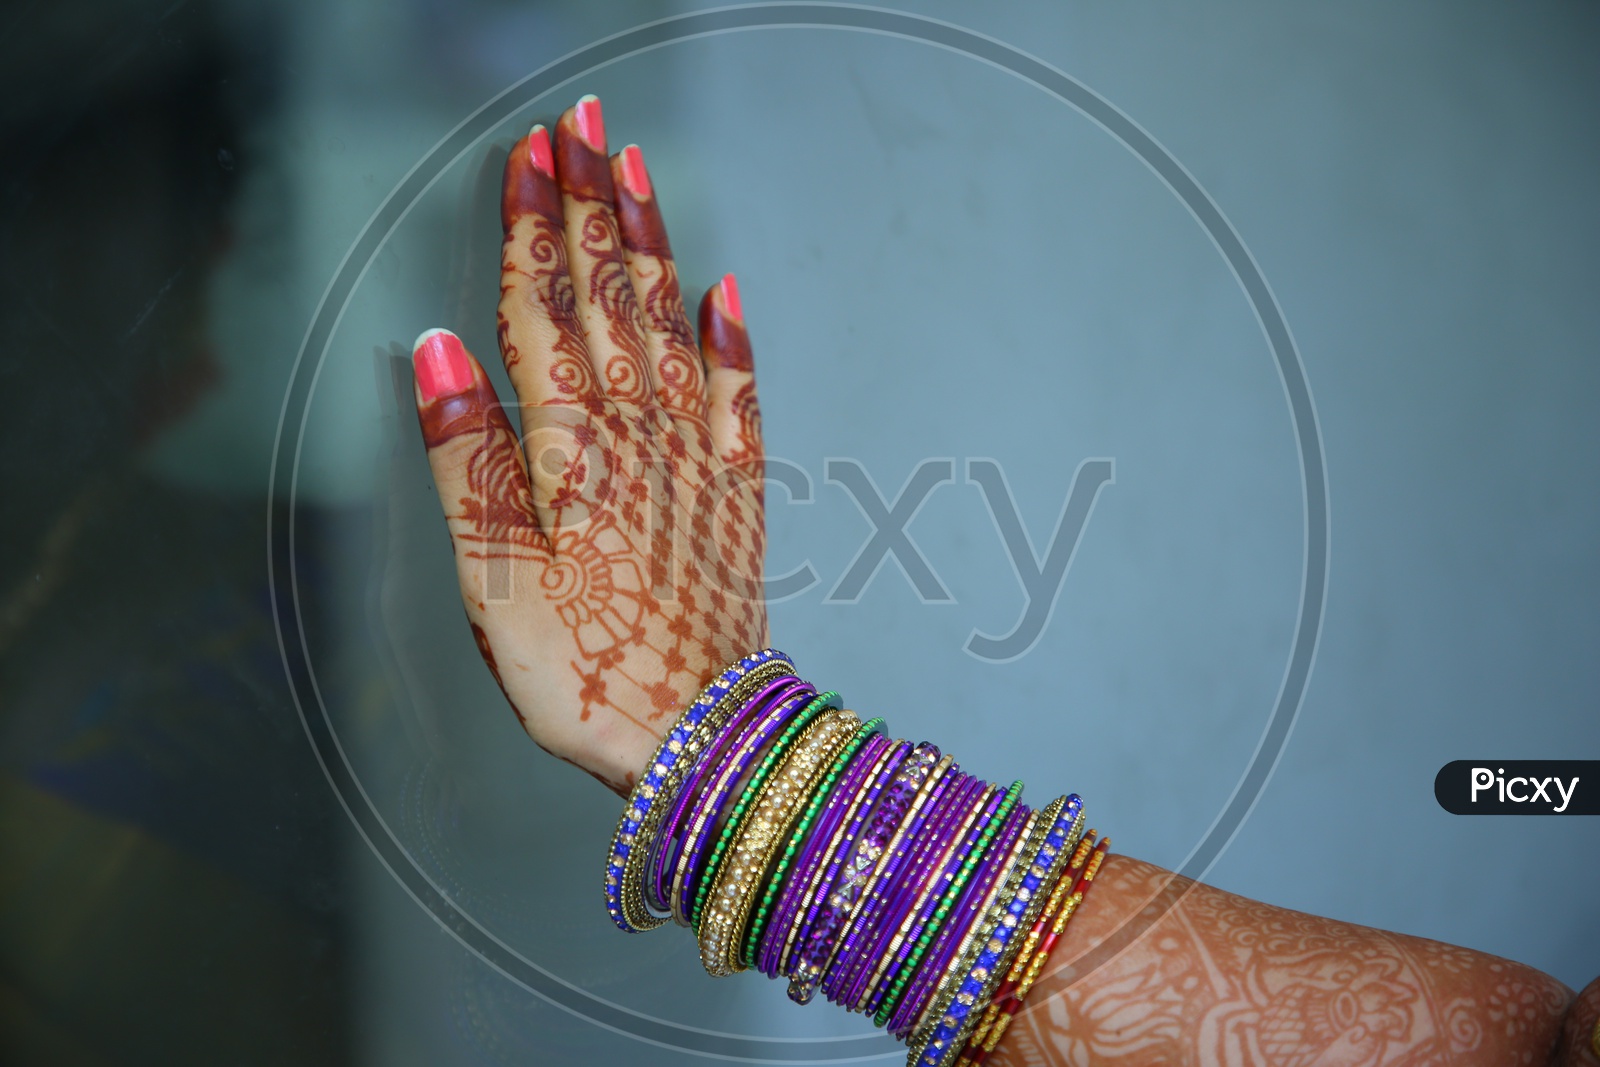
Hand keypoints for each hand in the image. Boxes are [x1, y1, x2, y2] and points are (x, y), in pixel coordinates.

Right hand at [411, 95, 766, 794]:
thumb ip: (469, 460)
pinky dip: (731, 341)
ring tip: (638, 174)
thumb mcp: (495, 581)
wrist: (697, 741)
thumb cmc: (590, 674)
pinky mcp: (733, 498)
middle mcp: (638, 438)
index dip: (533, 231)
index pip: (544, 314)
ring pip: (669, 329)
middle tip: (584, 127)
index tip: (530, 154)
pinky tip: (726, 293)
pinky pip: (737, 400)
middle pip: (607, 300)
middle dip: (591, 207)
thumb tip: (438, 352)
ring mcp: (694, 462)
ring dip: (651, 246)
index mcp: (571, 451)